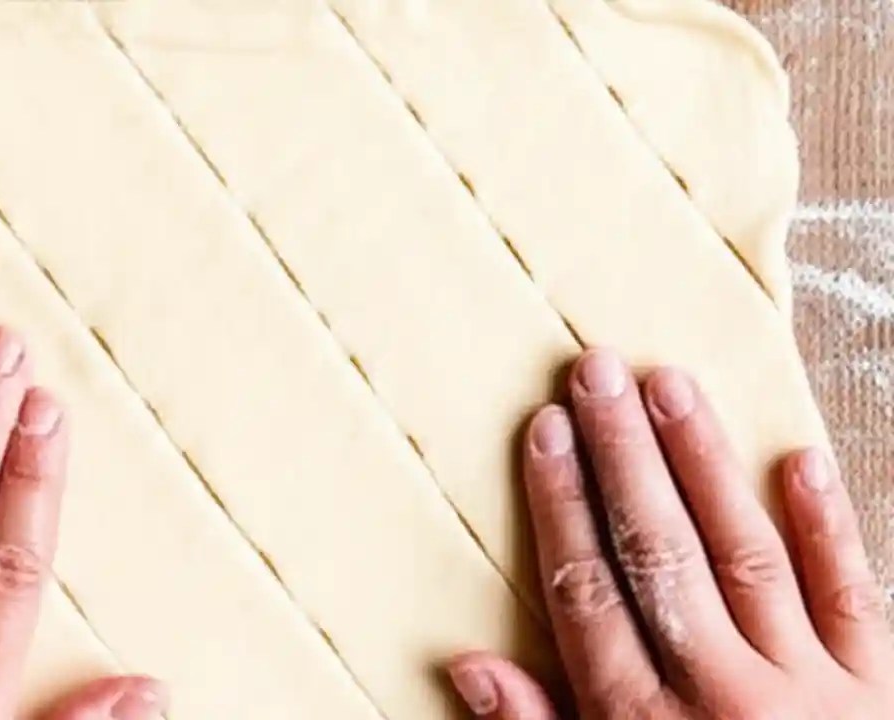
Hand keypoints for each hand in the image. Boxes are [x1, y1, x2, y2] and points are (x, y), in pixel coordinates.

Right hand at [449, 349, 893, 718]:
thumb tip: (469, 666)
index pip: (589, 593)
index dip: (562, 504)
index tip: (545, 429)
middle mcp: (722, 698)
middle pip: (658, 555)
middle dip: (621, 457)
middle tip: (595, 371)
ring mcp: (812, 692)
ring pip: (745, 557)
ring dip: (703, 465)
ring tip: (670, 384)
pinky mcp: (886, 691)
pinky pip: (857, 599)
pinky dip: (829, 529)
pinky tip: (800, 459)